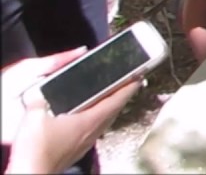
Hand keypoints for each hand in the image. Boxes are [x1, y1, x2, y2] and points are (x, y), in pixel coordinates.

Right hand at [1, 50, 140, 174]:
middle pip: (113, 110)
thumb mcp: (34, 116)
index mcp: (89, 121)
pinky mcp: (76, 149)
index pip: (116, 101)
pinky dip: (93, 119)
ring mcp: (85, 143)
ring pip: (104, 121)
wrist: (31, 174)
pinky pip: (92, 130)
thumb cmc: (37, 151)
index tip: (137, 77)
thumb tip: (39, 93)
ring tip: (106, 97)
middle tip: (124, 83)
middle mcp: (92, 133)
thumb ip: (39, 99)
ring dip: (107, 107)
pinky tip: (84, 117)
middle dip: (119, 96)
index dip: (128, 87)